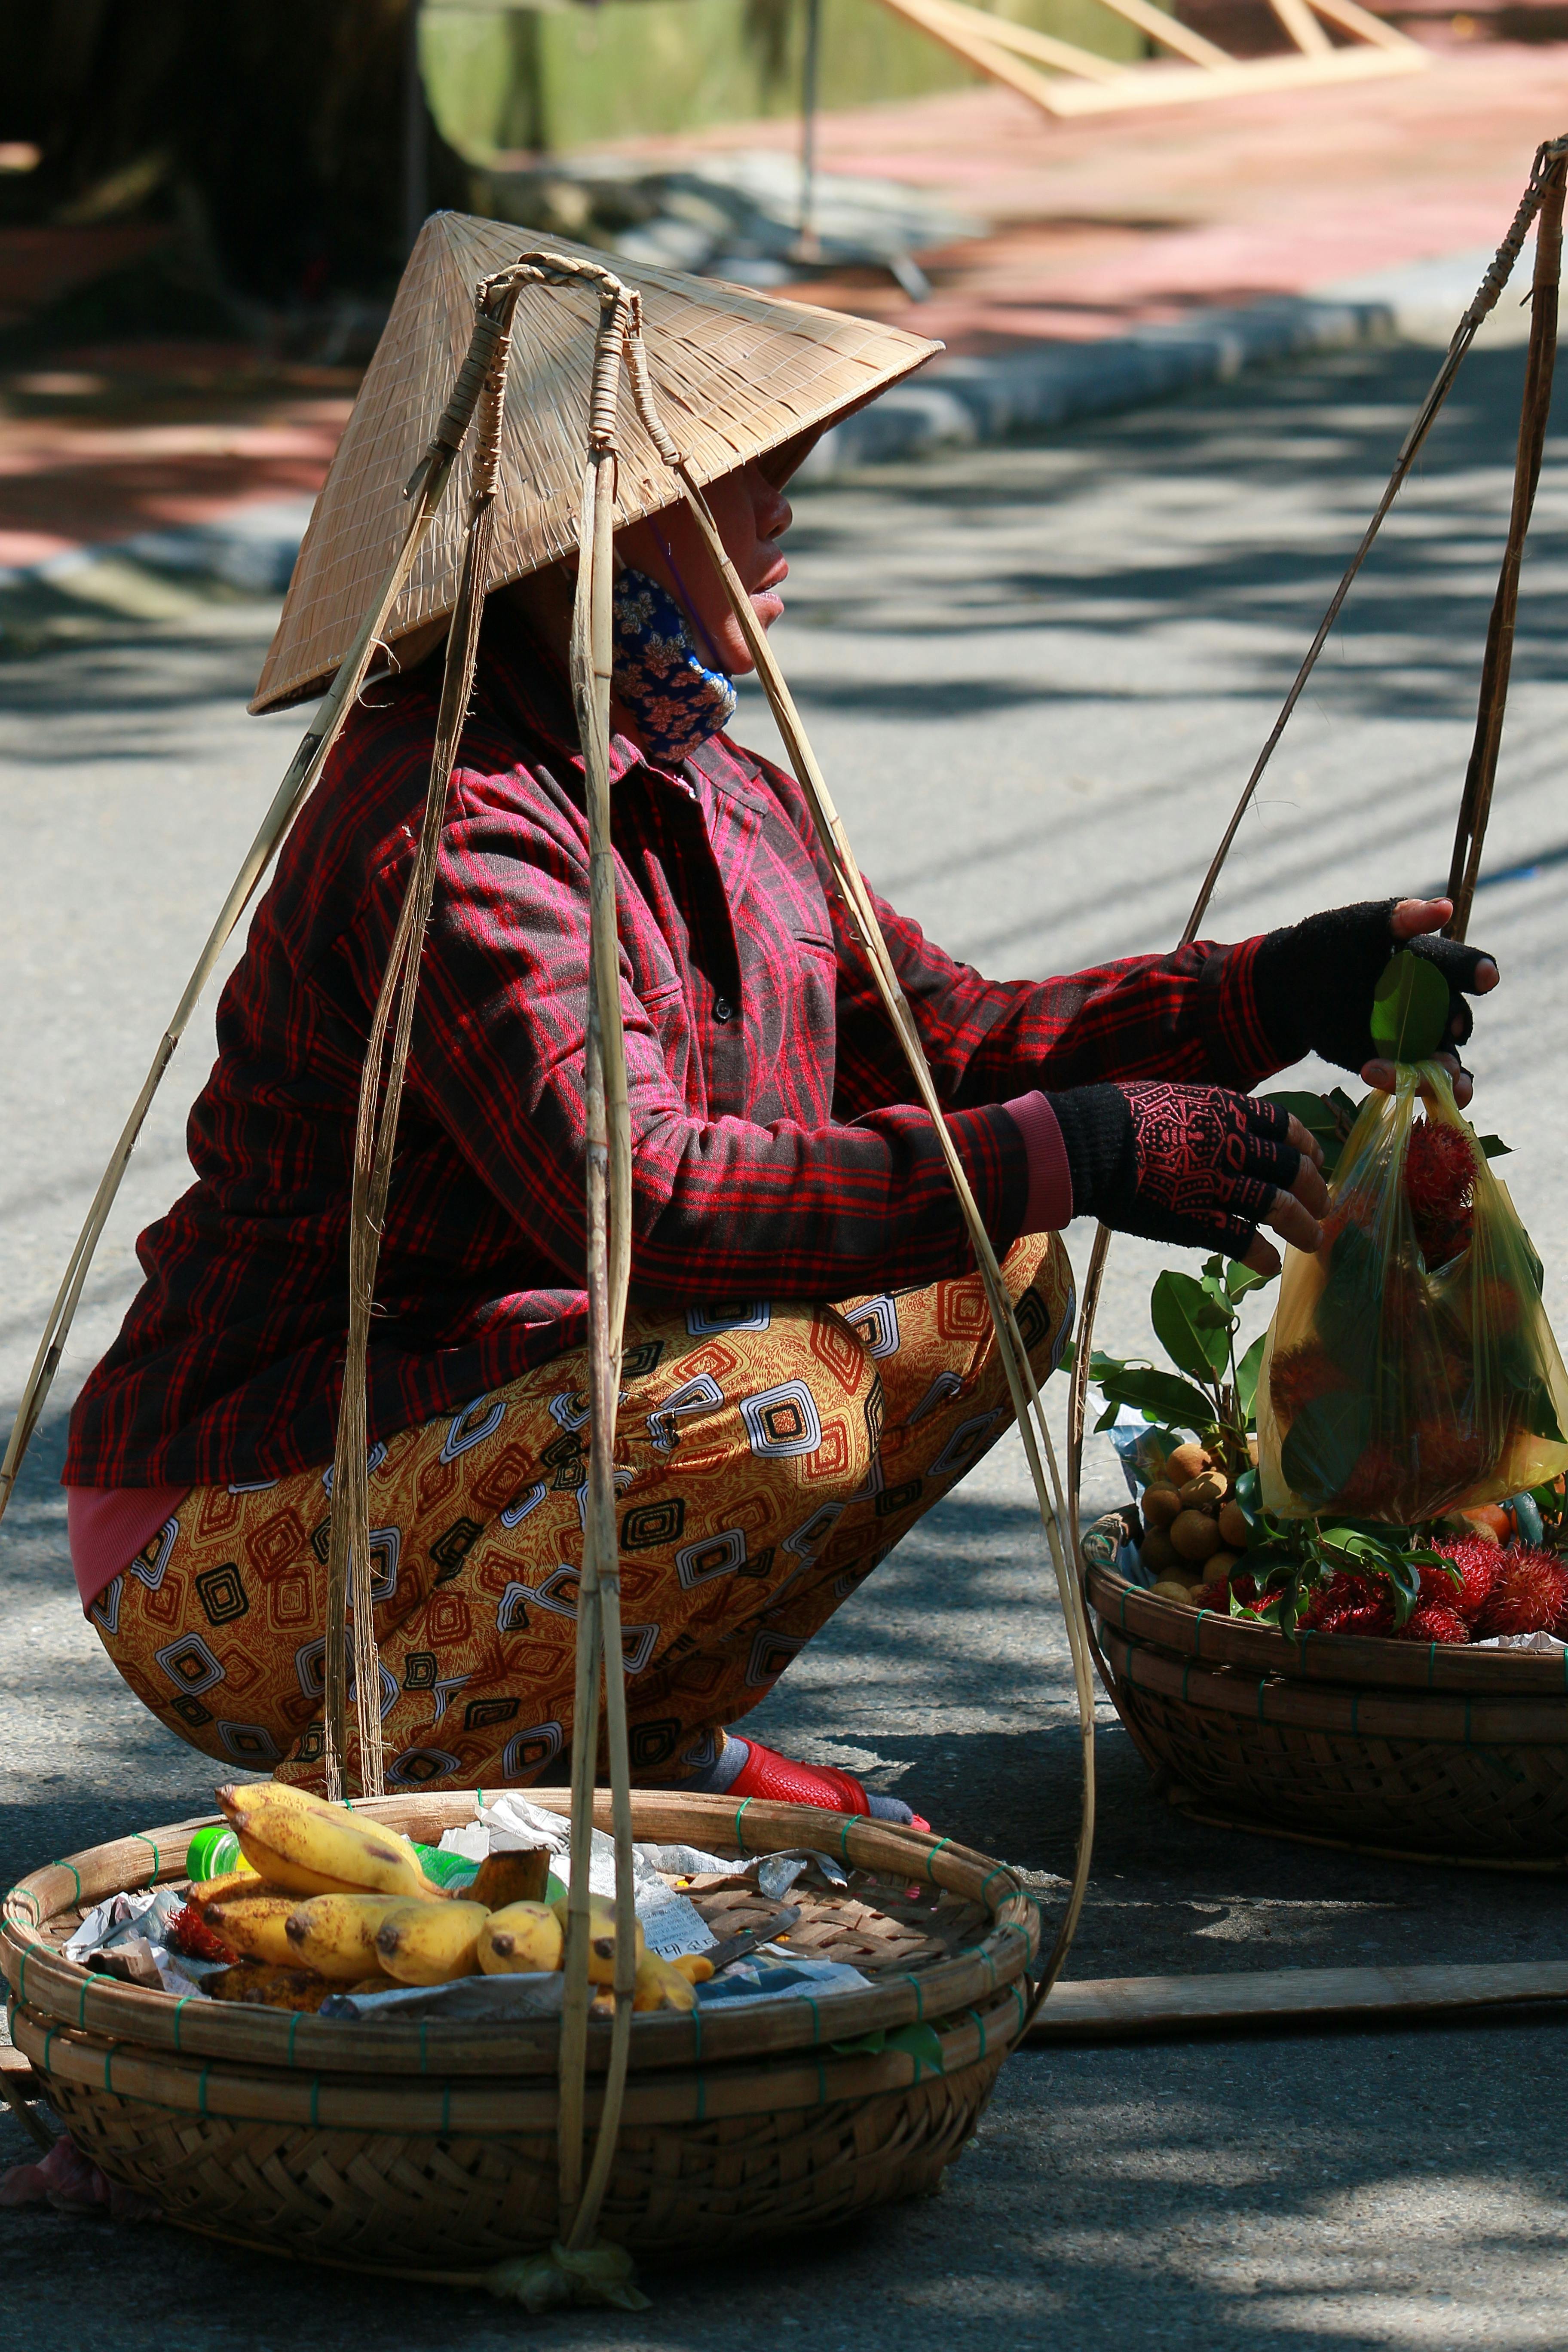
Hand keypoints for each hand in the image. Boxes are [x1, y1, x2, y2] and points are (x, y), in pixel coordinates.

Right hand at [1049, 1081, 1328, 1274]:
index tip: (1315, 1159)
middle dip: (1314, 1189)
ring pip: (1279, 1208)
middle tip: (1324, 1205)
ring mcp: (1219, 1184)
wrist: (1090, 1144)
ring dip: (1303, 1226)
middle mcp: (1234, 1146)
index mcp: (1229, 1111)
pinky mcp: (1198, 1220)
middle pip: (1292, 1169)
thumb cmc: (1121, 1116)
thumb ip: (1208, 1116)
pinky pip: (1243, 1241)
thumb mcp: (1177, 1099)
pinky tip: (1271, 1266)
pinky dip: (1263, 1255)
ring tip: (1313, 1240)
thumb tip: (1221, 1126)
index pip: (1285, 1128)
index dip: (1306, 1146)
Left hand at [1253, 896, 1497, 1107]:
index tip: (1485, 977)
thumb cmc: (1330, 945)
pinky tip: (1378, 1075)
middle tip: (1451, 1028)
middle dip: (1456, 1024)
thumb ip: (1398, 918)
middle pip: (1457, 1019)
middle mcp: (1433, 1003)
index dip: (1474, 971)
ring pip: (1447, 1062)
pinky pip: (1414, 1082)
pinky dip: (1407, 1085)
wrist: (1291, 985)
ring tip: (1440, 1078)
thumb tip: (1445, 908)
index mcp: (1430, 963)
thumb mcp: (1358, 926)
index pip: (1461, 967)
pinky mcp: (1395, 1065)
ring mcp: (1417, 1039)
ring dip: (1445, 1073)